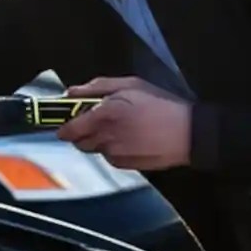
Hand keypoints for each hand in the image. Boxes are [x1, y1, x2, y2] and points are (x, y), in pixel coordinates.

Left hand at [57, 76, 191, 170]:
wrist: (187, 134)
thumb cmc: (161, 104)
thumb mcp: (131, 85)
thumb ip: (97, 87)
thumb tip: (71, 93)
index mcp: (105, 114)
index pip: (69, 128)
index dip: (63, 125)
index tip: (64, 121)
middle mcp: (105, 137)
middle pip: (79, 141)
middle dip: (82, 131)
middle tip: (96, 120)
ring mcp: (114, 154)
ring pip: (94, 149)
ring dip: (99, 140)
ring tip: (120, 128)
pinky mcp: (123, 165)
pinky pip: (109, 157)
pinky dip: (113, 149)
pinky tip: (130, 139)